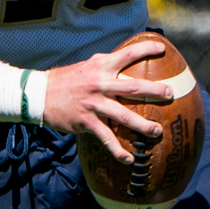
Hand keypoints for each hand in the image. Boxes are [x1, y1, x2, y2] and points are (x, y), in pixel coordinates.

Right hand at [43, 40, 173, 163]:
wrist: (39, 95)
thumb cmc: (65, 80)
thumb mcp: (85, 66)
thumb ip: (103, 64)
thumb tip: (122, 59)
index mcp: (100, 66)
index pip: (127, 54)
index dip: (146, 49)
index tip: (162, 50)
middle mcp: (100, 83)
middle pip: (134, 87)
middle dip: (155, 91)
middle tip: (170, 94)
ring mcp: (94, 104)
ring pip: (124, 116)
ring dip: (143, 125)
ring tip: (157, 131)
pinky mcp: (87, 122)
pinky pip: (106, 137)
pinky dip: (118, 150)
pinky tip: (129, 159)